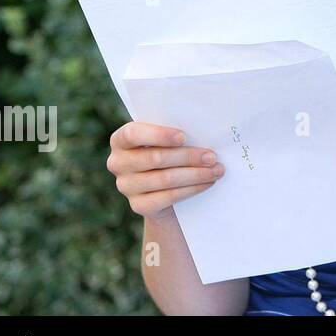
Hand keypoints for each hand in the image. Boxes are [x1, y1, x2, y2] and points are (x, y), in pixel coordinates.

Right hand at [107, 121, 224, 220]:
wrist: (164, 188)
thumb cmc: (169, 152)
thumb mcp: (168, 140)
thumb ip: (175, 134)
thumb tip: (205, 130)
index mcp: (121, 139)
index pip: (132, 134)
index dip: (158, 135)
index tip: (183, 137)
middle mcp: (118, 163)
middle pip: (155, 158)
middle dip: (188, 157)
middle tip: (212, 156)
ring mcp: (126, 186)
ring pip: (165, 179)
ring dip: (196, 174)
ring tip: (217, 170)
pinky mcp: (138, 205)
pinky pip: (169, 197)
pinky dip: (192, 189)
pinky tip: (208, 183)